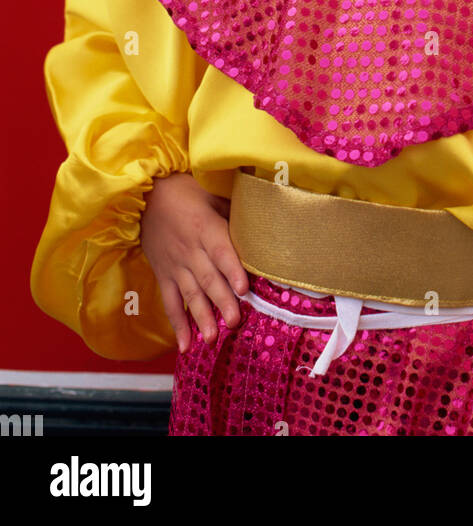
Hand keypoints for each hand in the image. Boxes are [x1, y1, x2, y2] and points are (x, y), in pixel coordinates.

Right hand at [140, 172, 248, 352]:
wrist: (145, 195)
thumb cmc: (185, 191)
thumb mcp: (211, 194)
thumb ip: (233, 213)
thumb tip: (261, 225)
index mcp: (205, 227)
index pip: (221, 251)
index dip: (232, 270)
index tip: (244, 289)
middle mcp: (190, 250)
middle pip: (208, 279)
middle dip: (223, 302)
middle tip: (236, 323)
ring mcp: (175, 265)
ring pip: (190, 295)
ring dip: (202, 318)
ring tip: (213, 339)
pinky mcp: (164, 275)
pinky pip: (170, 303)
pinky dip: (177, 325)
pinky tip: (186, 345)